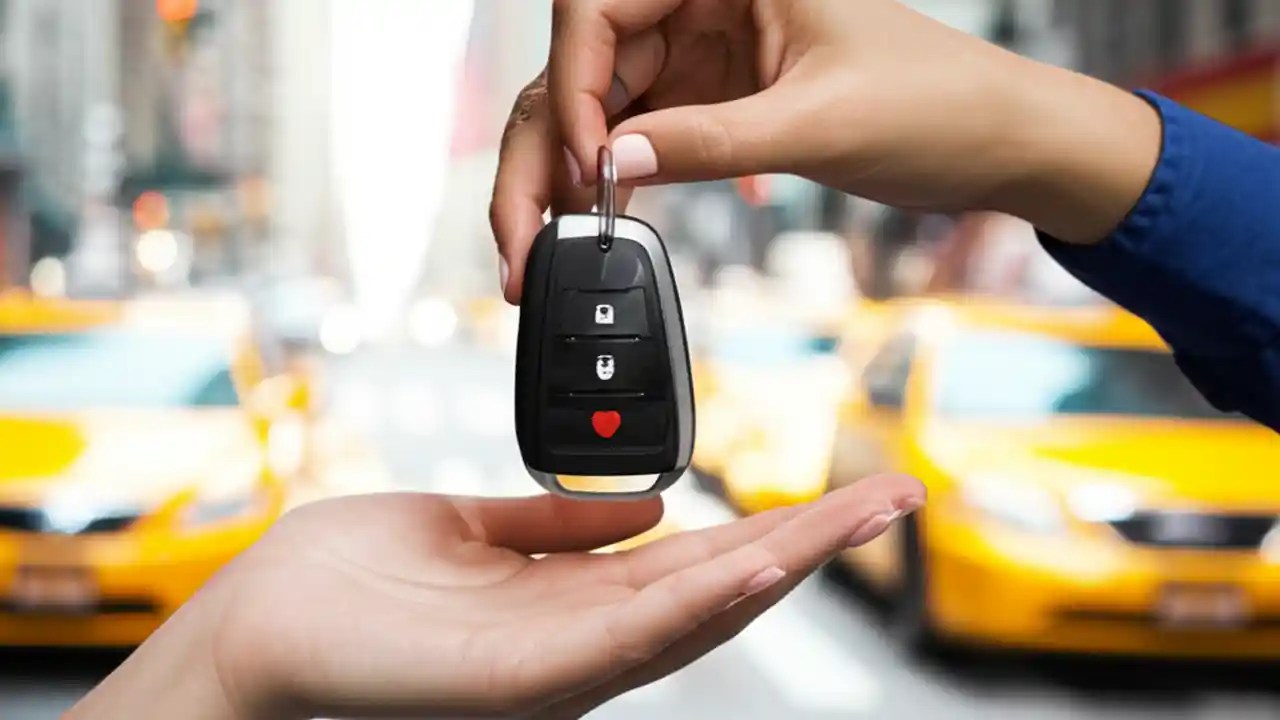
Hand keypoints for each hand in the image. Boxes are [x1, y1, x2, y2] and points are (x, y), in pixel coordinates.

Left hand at [72, 476, 923, 718]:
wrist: (256, 626)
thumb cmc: (347, 581)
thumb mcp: (472, 529)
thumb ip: (555, 523)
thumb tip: (642, 503)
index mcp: (570, 602)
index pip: (693, 562)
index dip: (772, 529)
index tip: (836, 492)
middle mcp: (579, 641)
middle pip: (716, 588)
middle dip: (808, 546)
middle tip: (892, 495)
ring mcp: (556, 667)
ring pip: (691, 615)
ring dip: (778, 567)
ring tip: (853, 518)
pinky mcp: (520, 680)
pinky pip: (623, 641)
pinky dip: (694, 605)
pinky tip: (750, 565)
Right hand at [492, 0, 1161, 301]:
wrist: (997, 145)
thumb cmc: (939, 104)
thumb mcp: (820, 124)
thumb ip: (710, 139)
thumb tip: (612, 164)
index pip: (601, 8)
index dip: (576, 87)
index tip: (587, 164)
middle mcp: (706, 0)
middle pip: (586, 66)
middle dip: (548, 149)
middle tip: (526, 233)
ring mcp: (707, 51)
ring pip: (604, 107)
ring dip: (572, 178)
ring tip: (552, 248)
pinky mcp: (718, 97)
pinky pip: (645, 134)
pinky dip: (624, 181)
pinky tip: (617, 224)